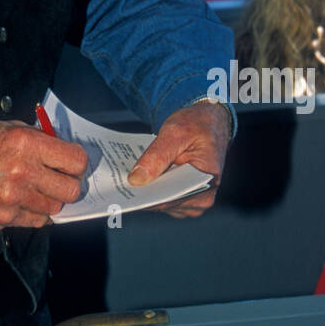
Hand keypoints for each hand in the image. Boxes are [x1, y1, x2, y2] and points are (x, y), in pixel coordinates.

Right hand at [0, 120, 88, 228]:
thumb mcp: (6, 127)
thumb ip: (37, 138)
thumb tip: (61, 150)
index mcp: (26, 144)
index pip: (76, 161)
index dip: (77, 164)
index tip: (72, 164)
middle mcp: (23, 172)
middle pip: (71, 191)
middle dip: (68, 185)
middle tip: (58, 180)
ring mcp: (13, 200)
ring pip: (54, 210)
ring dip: (49, 200)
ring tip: (34, 189)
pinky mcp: (3, 219)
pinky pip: (34, 221)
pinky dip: (33, 213)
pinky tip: (21, 201)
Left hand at [126, 100, 231, 218]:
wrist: (208, 122)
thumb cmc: (197, 125)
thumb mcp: (176, 132)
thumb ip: (157, 156)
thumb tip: (137, 179)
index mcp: (205, 183)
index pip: (170, 198)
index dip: (145, 196)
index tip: (124, 191)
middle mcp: (201, 199)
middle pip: (164, 203)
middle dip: (141, 193)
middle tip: (117, 184)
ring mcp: (192, 201)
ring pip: (160, 203)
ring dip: (144, 191)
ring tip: (125, 178)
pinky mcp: (183, 197)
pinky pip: (162, 197)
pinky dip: (150, 188)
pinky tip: (137, 176)